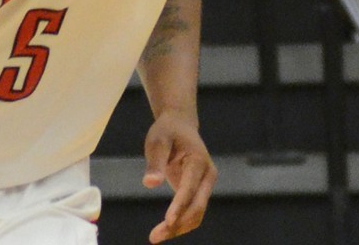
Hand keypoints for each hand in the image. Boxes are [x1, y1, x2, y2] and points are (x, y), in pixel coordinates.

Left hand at [142, 111, 216, 242]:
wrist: (179, 126)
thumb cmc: (167, 131)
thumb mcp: (157, 141)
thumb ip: (155, 162)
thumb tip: (150, 183)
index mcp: (199, 161)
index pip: (190, 188)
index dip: (179, 206)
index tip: (168, 221)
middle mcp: (207, 176)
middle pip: (197, 207)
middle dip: (178, 223)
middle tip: (155, 237)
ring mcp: (205, 185)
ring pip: (197, 214)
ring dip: (179, 227)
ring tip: (156, 237)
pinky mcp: (198, 192)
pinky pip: (192, 211)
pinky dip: (180, 223)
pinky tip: (164, 230)